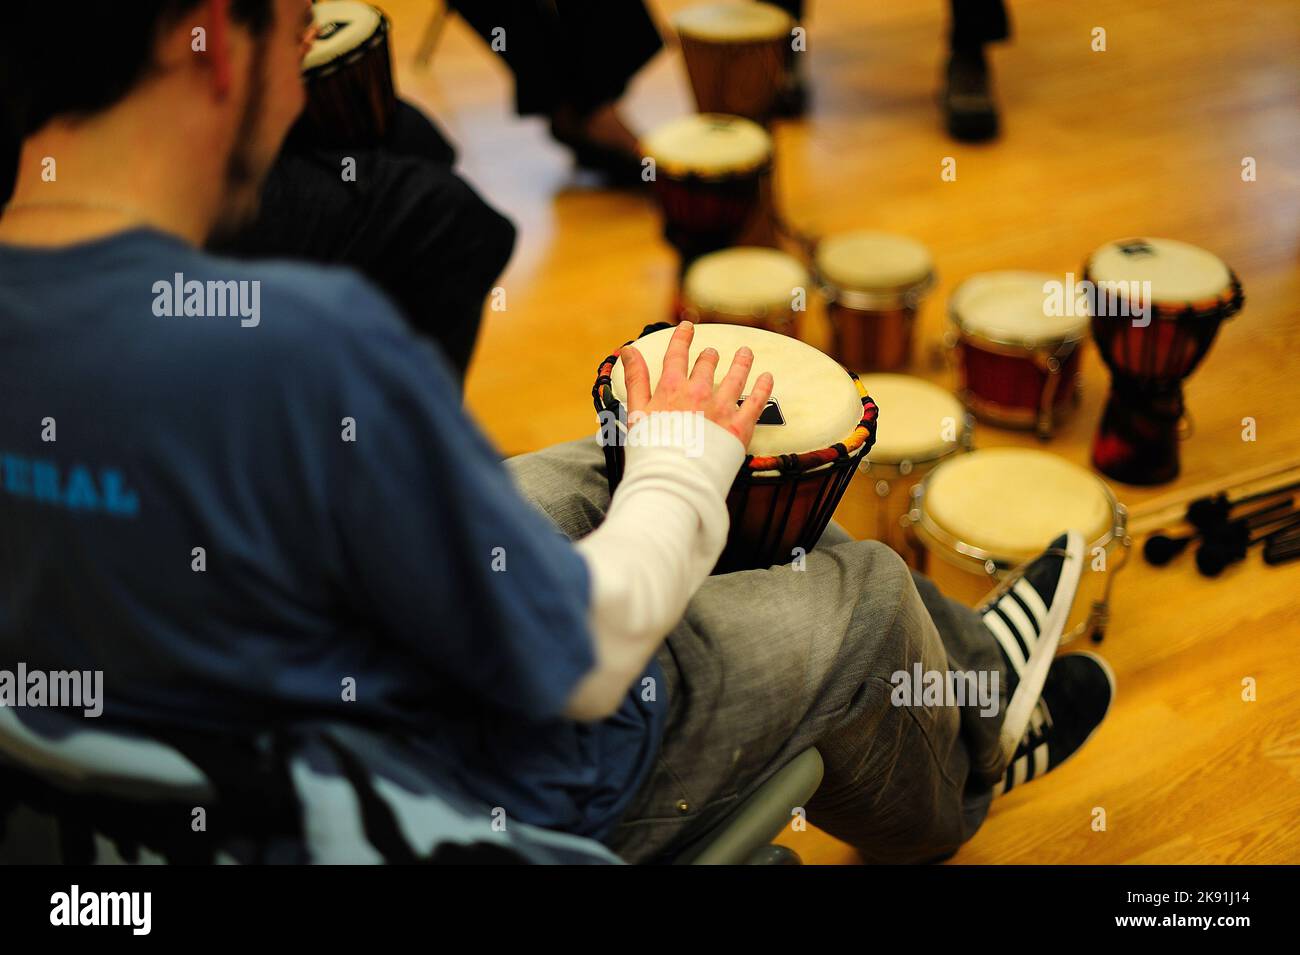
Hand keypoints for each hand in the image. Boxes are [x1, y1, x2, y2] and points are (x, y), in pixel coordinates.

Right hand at [620, 322, 773, 447]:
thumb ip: (635, 379)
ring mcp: (721, 408)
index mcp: (672, 389)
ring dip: (741, 362)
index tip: (687, 328)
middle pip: (707, 366)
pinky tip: (767, 378)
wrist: (674, 479)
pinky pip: (756, 401)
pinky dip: (763, 387)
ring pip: (735, 377)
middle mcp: (699, 393)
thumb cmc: (651, 451)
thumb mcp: (635, 412)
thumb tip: (627, 349)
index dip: (682, 338)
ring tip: (746, 353)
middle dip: (710, 356)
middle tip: (712, 353)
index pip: (677, 355)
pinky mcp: (739, 426)